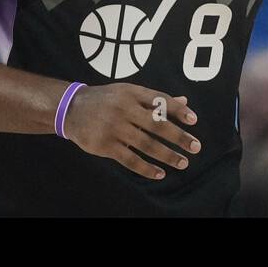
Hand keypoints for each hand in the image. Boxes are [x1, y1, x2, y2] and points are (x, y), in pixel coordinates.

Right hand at [61, 84, 200, 179]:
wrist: (72, 109)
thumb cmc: (107, 100)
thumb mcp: (129, 93)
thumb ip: (155, 99)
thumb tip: (185, 101)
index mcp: (132, 93)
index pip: (160, 101)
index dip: (178, 110)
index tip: (194, 120)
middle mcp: (124, 109)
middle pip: (157, 125)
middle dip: (178, 137)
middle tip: (195, 147)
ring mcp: (114, 128)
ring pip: (146, 144)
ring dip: (167, 155)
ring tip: (182, 163)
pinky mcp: (105, 145)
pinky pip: (130, 159)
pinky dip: (146, 168)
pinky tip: (159, 174)